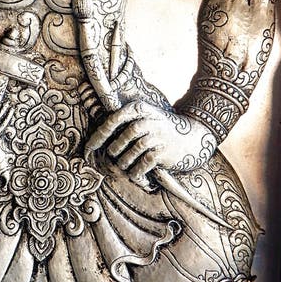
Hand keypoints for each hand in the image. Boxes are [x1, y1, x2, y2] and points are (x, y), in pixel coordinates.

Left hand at [86, 100, 217, 182]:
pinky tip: (137, 173)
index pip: (113, 120)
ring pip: (130, 154)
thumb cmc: (160, 129)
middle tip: (115, 157)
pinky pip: (141, 165)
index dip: (99, 135)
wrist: (192, 138)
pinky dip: (136, 172)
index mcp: (139, 108)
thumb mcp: (145, 117)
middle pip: (121, 139)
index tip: (88, 148)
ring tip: (126, 164)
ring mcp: (156, 136)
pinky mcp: (162, 152)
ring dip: (125, 163)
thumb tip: (96, 137)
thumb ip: (125, 122)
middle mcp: (147, 120)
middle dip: (115, 151)